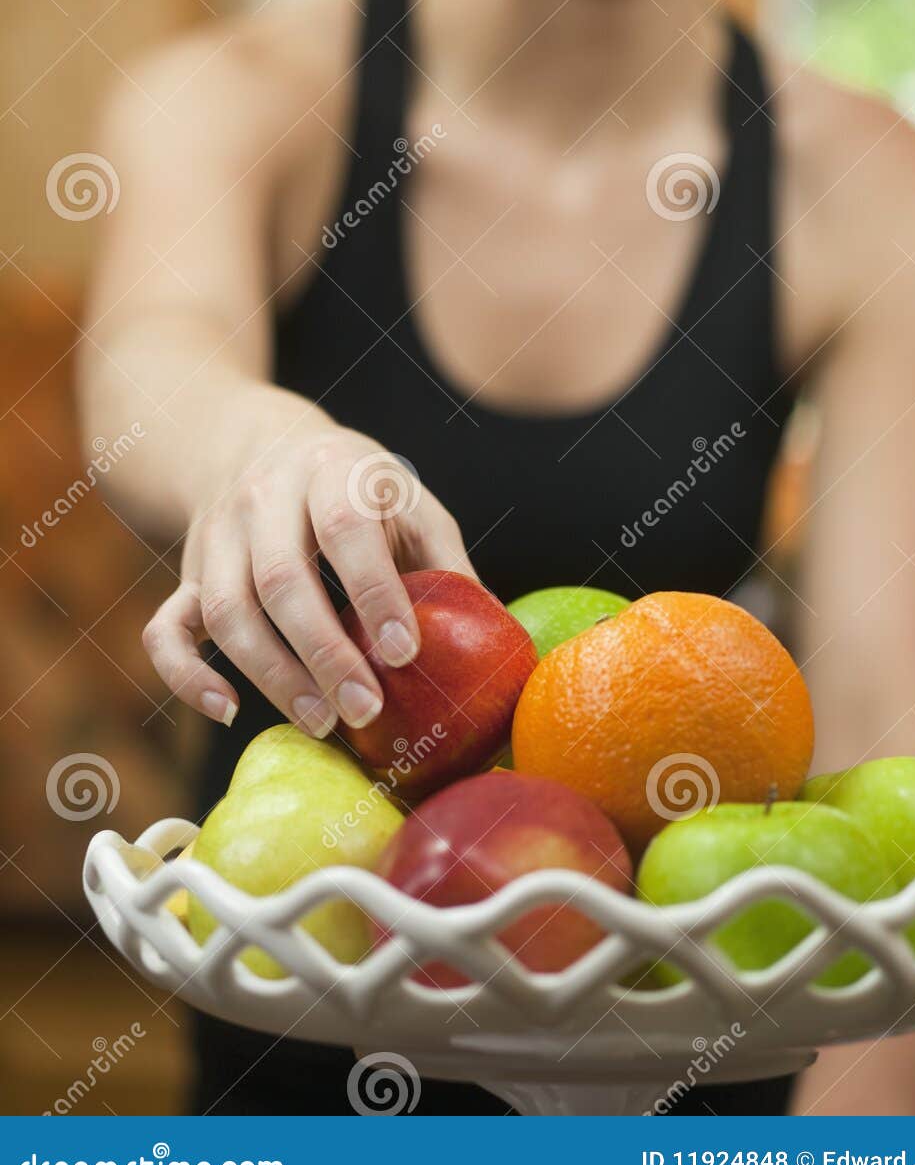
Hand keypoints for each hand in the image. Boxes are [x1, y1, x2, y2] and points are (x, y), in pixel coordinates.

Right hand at [141, 386, 478, 736]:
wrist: (257, 442)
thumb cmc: (353, 486)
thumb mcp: (407, 499)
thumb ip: (446, 558)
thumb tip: (497, 634)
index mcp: (333, 470)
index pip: (347, 528)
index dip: (375, 592)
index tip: (406, 652)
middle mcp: (266, 498)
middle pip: (282, 580)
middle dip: (325, 653)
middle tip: (366, 710)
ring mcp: (218, 536)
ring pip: (227, 611)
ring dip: (273, 676)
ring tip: (322, 722)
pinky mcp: (188, 574)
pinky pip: (167, 629)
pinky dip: (187, 675)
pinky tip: (228, 711)